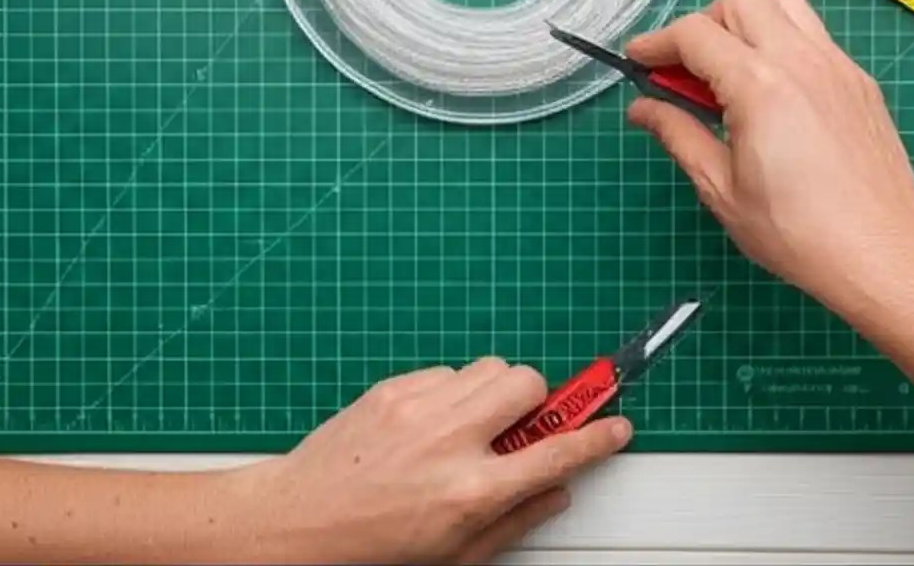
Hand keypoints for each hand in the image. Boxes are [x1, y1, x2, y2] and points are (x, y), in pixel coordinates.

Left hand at [226, 358, 631, 563]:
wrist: (297, 523)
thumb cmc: (369, 548)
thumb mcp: (455, 555)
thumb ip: (516, 520)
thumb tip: (556, 491)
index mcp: (471, 492)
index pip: (557, 454)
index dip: (598, 436)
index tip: (616, 425)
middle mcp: (450, 442)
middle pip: (528, 384)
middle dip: (539, 401)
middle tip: (525, 426)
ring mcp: (419, 409)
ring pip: (491, 367)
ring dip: (497, 392)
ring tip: (477, 426)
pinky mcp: (392, 389)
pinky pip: (448, 371)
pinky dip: (454, 392)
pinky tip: (435, 424)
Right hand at [624, 0, 913, 305]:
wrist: (880, 250)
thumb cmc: (797, 231)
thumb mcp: (720, 187)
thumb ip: (679, 135)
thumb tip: (642, 109)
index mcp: (758, 85)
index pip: (694, 34)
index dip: (656, 43)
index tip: (638, 60)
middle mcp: (800, 60)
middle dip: (704, 23)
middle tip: (688, 72)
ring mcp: (836, 65)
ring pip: (784, 5)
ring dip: (749, 25)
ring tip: (734, 76)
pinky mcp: (858, 81)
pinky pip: (815, 37)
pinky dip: (784, 46)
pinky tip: (776, 96)